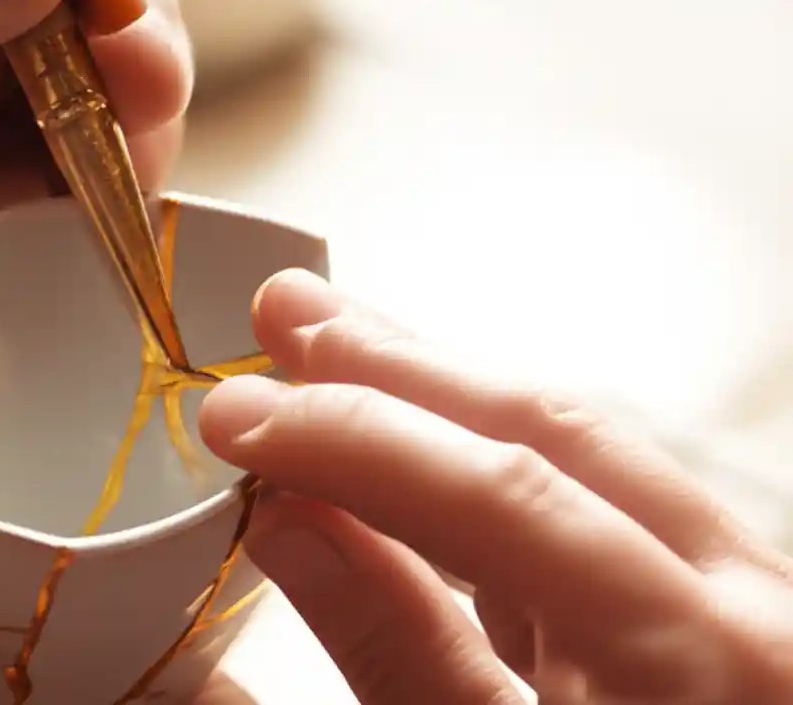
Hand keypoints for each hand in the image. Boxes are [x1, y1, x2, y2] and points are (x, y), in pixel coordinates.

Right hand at [199, 269, 792, 703]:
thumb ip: (398, 655)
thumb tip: (294, 525)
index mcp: (701, 663)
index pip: (505, 497)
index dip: (356, 438)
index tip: (239, 411)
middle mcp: (754, 598)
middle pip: (560, 427)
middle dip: (402, 361)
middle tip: (287, 316)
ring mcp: (755, 586)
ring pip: (591, 440)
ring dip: (450, 385)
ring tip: (343, 343)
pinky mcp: (726, 595)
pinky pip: (606, 489)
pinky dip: (499, 451)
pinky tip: (428, 427)